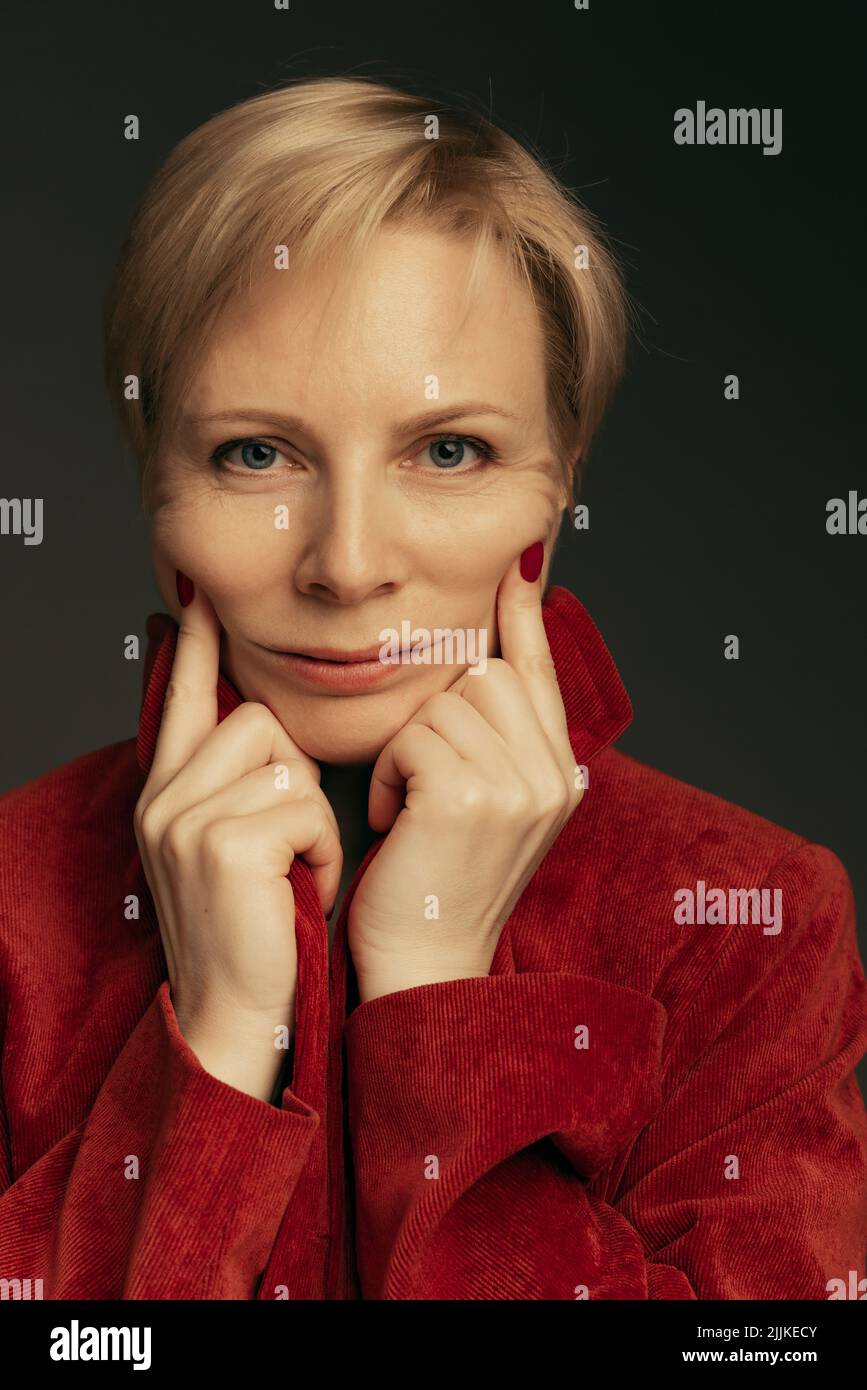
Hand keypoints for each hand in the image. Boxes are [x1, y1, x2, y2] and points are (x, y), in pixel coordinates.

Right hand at [134, 577, 341, 1099]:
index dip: (191, 646)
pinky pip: (305, 806)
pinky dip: (323, 851)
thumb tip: (270, 735)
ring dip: (312, 817)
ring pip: (286, 760)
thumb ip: (241, 786)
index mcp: (168, 793)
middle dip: (295, 778)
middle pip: (256, 719)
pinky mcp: (222, 844)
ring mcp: (184, 818)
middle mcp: (163, 797)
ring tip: (297, 870)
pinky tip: (304, 889)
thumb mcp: (237, 849)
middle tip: (291, 845)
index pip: (179, 697)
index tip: (197, 594)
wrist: (240, 1020)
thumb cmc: (258, 932)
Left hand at [347, 547, 582, 1002]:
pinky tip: (390, 821)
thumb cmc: (432, 887)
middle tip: (416, 776)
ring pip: (445, 698)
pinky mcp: (471, 798)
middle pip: (485, 672)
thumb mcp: (481, 807)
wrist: (421, 971)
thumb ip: (494, 738)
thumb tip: (483, 657)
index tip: (520, 560)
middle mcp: (553, 775)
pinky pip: (412, 735)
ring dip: (407, 747)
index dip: (524, 616)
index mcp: (558, 774)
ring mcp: (520, 786)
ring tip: (403, 806)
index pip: (539, 670)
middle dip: (434, 711)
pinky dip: (387, 773)